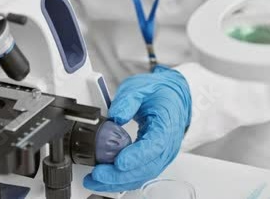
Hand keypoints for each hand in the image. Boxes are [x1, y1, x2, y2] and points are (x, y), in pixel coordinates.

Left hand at [84, 66, 191, 191]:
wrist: (173, 98)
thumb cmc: (159, 94)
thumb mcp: (140, 87)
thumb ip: (128, 100)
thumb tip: (116, 116)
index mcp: (167, 125)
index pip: (154, 146)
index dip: (136, 157)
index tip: (119, 162)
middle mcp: (167, 145)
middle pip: (146, 168)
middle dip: (120, 175)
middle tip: (98, 175)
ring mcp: (162, 156)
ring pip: (142, 176)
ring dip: (119, 182)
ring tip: (96, 181)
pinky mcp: (154, 160)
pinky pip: (140, 175)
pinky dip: (122, 180)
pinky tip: (106, 180)